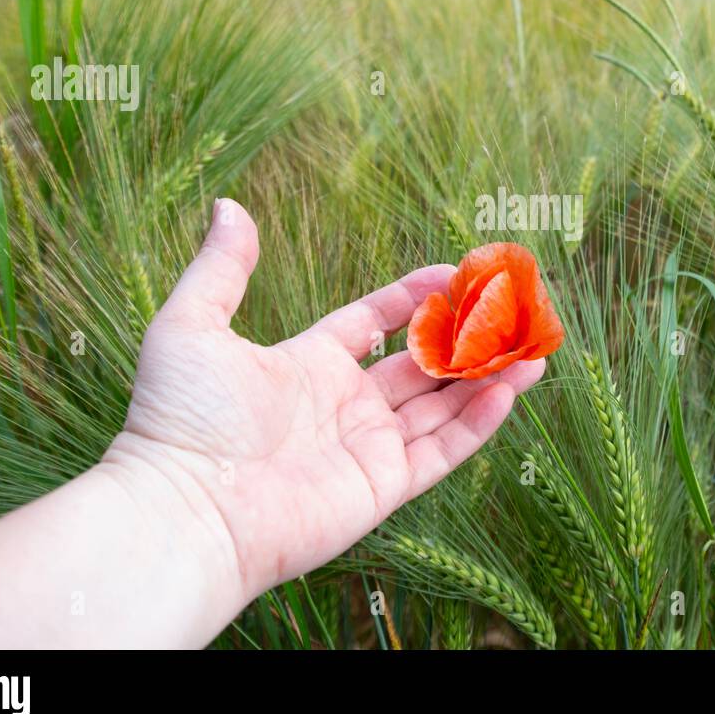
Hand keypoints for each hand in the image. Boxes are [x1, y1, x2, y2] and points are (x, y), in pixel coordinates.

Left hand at [104, 198, 544, 604]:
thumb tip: (229, 205)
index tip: (455, 271)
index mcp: (306, 366)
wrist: (185, 508)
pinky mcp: (383, 488)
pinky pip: (444, 450)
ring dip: (488, 377)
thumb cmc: (181, 418)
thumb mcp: (192, 325)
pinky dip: (479, 421)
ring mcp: (366, 449)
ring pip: (443, 406)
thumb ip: (222, 267)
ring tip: (533, 347)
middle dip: (466, 338)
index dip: (414, 297)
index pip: (374, 323)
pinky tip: (510, 388)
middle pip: (420, 365)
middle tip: (510, 308)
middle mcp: (343, 407)